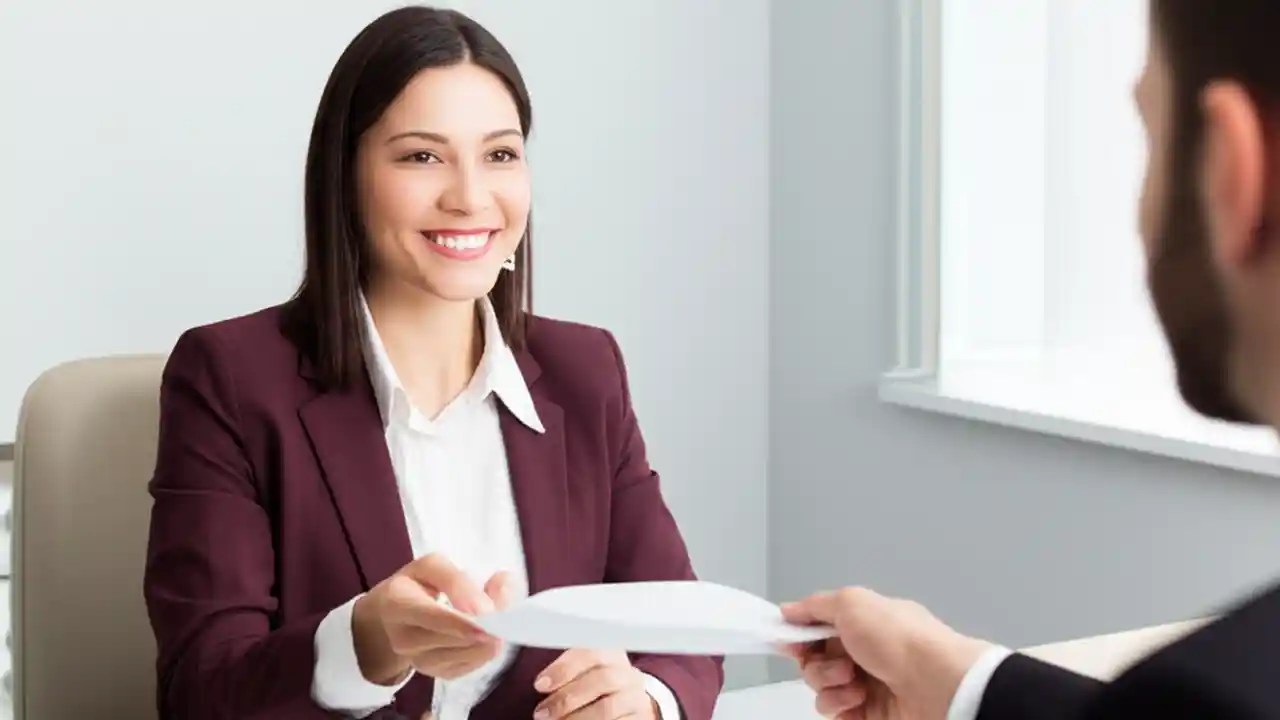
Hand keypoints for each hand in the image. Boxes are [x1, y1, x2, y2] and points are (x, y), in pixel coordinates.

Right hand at [351, 553, 515, 684]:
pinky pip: (472, 665)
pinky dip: (485, 649)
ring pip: (467, 654)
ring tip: (498, 618)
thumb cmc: (417, 585)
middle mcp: (404, 639)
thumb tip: (491, 600)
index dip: (461, 620)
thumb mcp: (432, 567)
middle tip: (508, 613)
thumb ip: (459, 580)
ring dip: (490, 637)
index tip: (488, 615)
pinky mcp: (438, 674)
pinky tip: (485, 634)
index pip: (431, 615)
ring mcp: (420, 662)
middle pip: (453, 639)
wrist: (393, 616)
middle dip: (485, 626)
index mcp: (397, 603)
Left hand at [533, 649, 657, 719]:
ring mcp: (635, 698)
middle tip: (541, 712)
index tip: (539, 684)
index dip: (563, 668)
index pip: (590, 652)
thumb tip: (540, 682)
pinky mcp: (639, 719)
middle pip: (601, 680)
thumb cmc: (596, 686)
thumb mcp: (583, 672)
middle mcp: (627, 674)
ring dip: (577, 718)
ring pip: (607, 708)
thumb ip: (566, 672)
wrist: (629, 704)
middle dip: (567, 698)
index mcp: (611, 654)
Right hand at [781, 587, 992, 719]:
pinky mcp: (867, 713)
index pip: (817, 627)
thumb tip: (787, 610)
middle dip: (817, 663)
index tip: (790, 639)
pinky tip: (859, 702)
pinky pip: (834, 712)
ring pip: (821, 688)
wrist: (937, 684)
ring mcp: (865, 684)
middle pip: (813, 660)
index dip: (800, 634)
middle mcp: (861, 652)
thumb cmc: (895, 638)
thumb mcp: (852, 603)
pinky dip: (840, 707)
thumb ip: (814, 606)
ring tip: (857, 685)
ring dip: (830, 685)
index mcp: (861, 622)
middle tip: (842, 664)